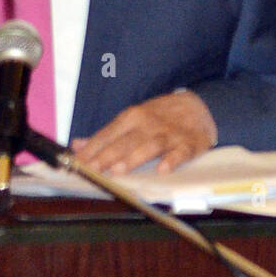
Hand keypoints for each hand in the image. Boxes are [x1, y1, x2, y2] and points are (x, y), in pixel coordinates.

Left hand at [71, 91, 216, 175]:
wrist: (199, 106)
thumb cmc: (160, 116)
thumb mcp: (133, 119)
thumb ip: (106, 135)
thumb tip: (77, 146)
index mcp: (133, 117)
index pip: (109, 133)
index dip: (93, 148)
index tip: (78, 162)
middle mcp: (149, 124)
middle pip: (126, 141)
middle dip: (108, 155)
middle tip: (92, 169)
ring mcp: (170, 134)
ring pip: (150, 146)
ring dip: (134, 158)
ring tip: (118, 170)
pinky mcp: (189, 143)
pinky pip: (181, 152)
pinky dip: (172, 160)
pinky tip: (162, 170)